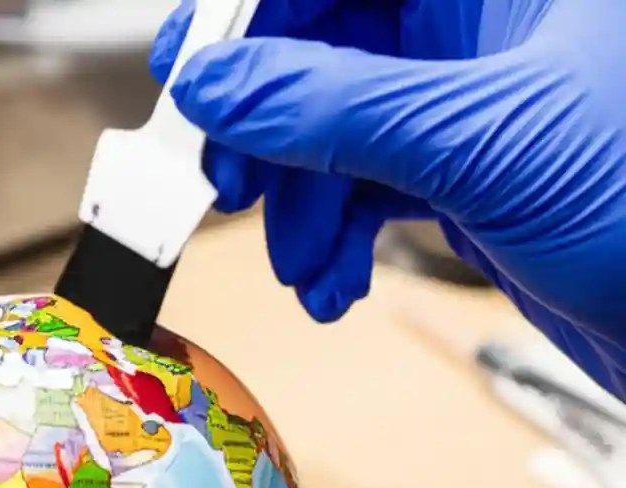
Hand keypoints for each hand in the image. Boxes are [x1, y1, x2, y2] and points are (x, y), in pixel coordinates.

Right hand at [151, 0, 625, 398]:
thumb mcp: (478, 143)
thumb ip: (331, 106)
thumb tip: (216, 84)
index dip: (250, 12)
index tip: (191, 67)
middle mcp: (475, 28)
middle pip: (320, 46)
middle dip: (265, 126)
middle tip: (225, 181)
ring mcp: (466, 100)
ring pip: (331, 127)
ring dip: (296, 203)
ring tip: (298, 263)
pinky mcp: (462, 170)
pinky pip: (361, 185)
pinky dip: (333, 235)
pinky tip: (333, 280)